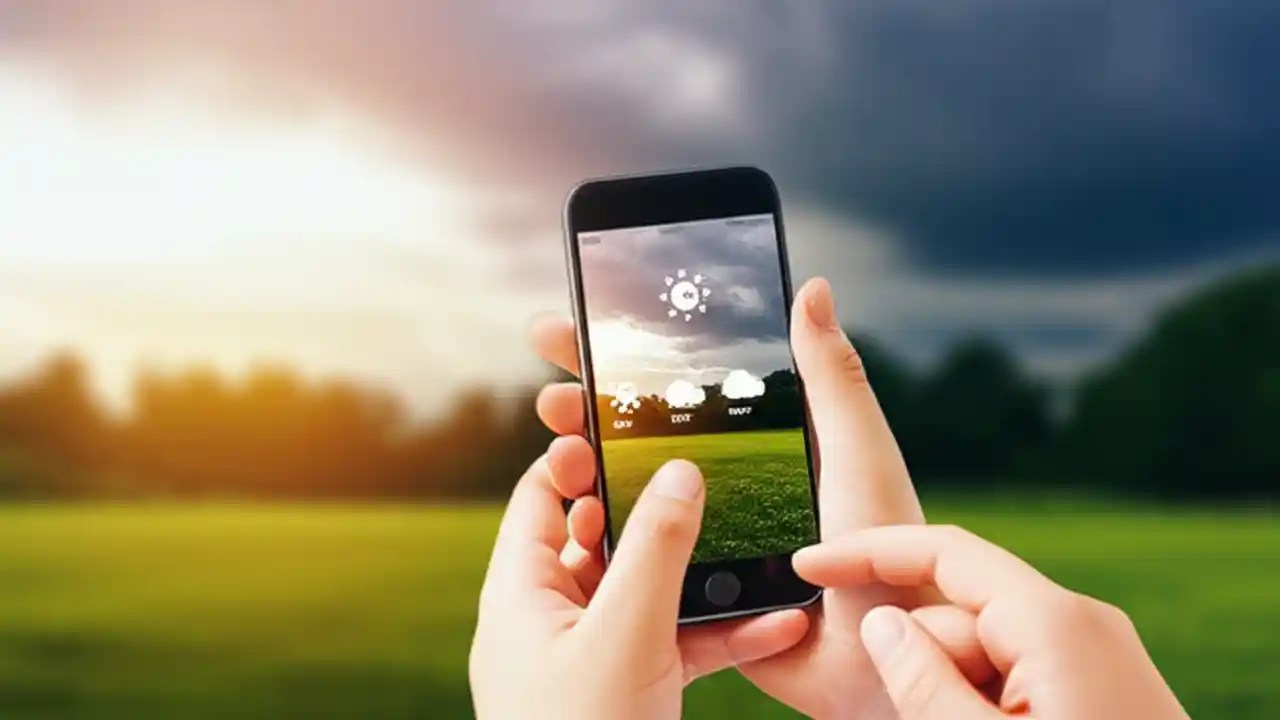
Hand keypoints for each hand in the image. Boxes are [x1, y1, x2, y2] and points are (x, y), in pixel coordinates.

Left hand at [469, 453, 809, 718]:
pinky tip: (777, 624)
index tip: (630, 430)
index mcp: (522, 594)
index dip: (580, 460)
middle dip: (662, 515)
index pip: (541, 501)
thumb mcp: (624, 634)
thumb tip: (677, 471)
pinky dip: (719, 635)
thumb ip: (654, 550)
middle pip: (604, 541)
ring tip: (758, 550)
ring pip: (650, 596)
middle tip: (712, 477)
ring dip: (704, 579)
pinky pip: (675, 648)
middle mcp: (551, 620)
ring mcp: (592, 658)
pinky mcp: (629, 692)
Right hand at [531, 277, 991, 717]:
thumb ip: (830, 377)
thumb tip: (812, 287)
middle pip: (635, 436)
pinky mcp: (687, 593)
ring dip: (581, 470)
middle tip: (553, 395)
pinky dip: (596, 541)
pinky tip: (574, 522)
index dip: (623, 357)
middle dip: (585, 409)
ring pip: (622, 496)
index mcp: (759, 443)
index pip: (677, 386)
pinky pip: (631, 562)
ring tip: (561, 455)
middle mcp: (723, 486)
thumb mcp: (857, 452)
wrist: (879, 661)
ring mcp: (700, 539)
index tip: (574, 328)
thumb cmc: (887, 553)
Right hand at [794, 525, 1188, 718]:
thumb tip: (884, 624)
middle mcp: (1080, 627)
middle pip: (959, 618)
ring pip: (983, 659)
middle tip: (907, 719)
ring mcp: (1094, 662)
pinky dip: (980, 711)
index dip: (868, 554)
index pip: (945, 554)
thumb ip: (923, 682)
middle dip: (917, 666)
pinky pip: (1016, 685)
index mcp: (1055, 623)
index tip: (808, 568)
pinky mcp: (1099, 695)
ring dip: (949, 700)